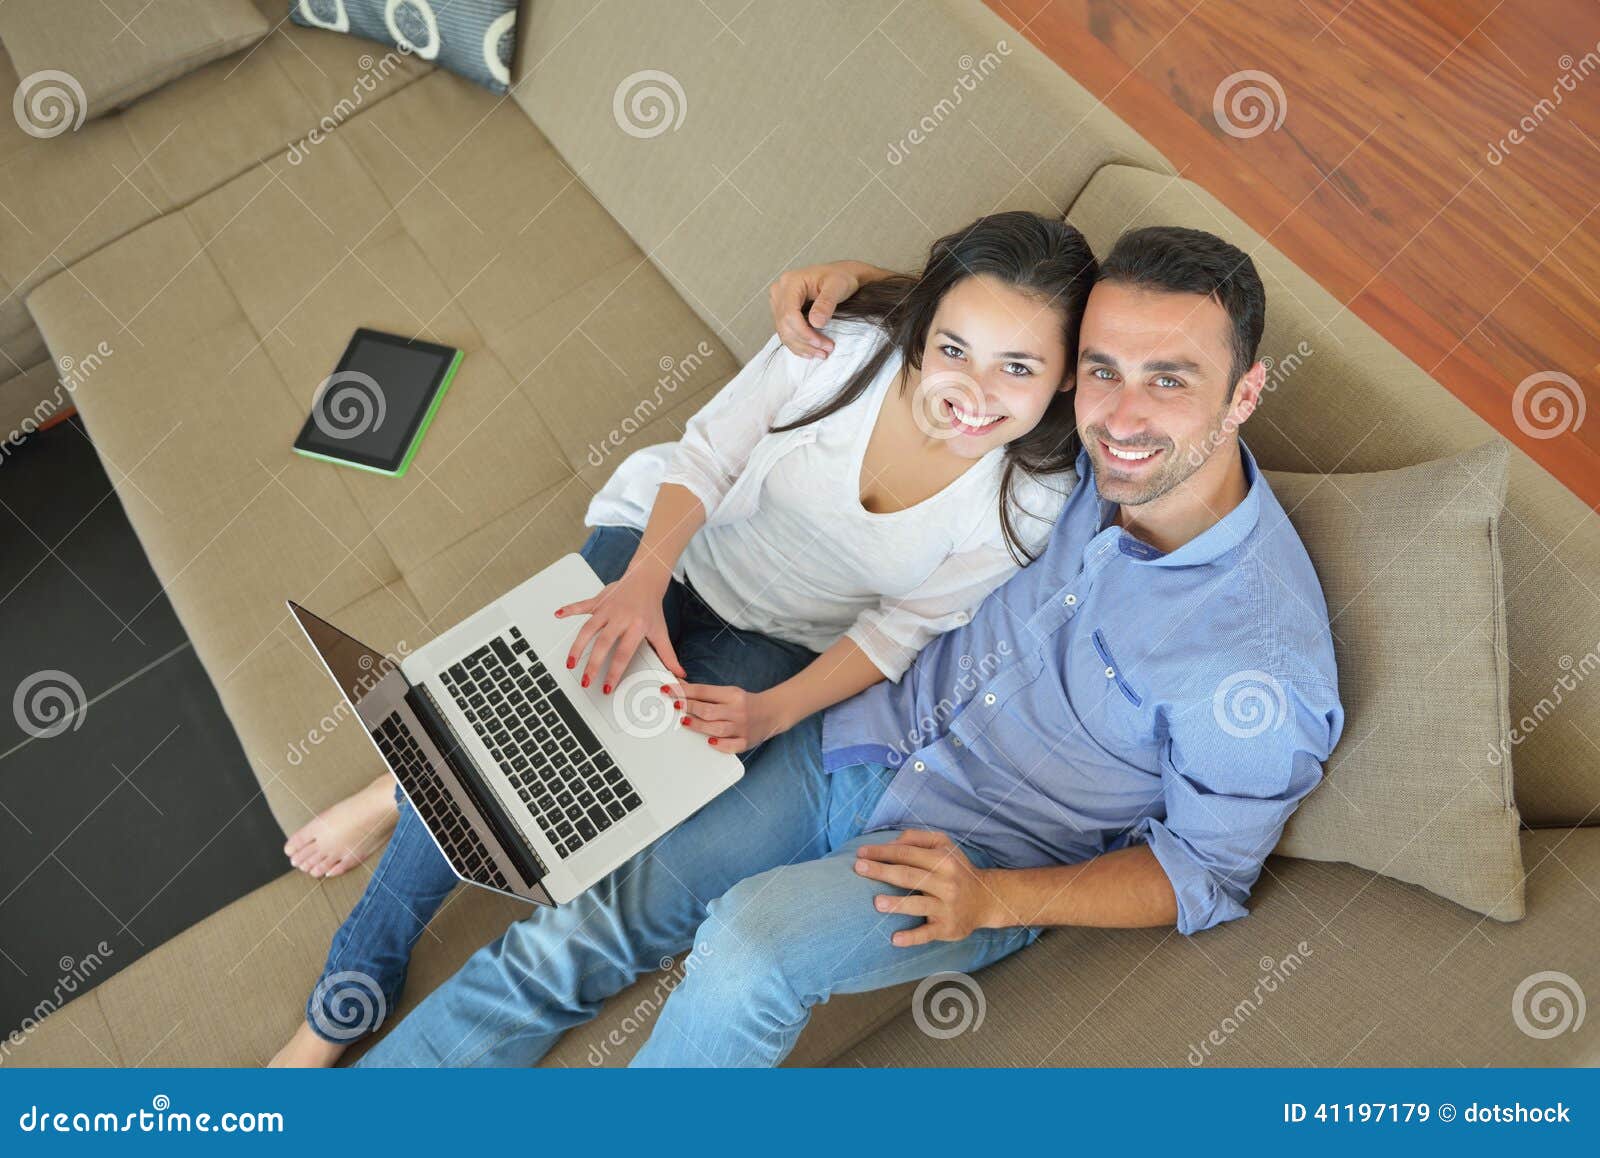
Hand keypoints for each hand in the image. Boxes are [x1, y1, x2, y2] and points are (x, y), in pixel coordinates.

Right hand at [556, 567, 686, 693]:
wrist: (646, 579)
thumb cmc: (651, 607)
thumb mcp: (661, 632)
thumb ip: (667, 655)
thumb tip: (679, 674)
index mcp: (636, 627)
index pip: (623, 654)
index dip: (614, 672)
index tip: (607, 686)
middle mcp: (620, 618)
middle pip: (603, 644)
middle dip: (592, 664)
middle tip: (585, 680)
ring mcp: (607, 609)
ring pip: (588, 628)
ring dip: (577, 646)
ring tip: (570, 663)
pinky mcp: (598, 601)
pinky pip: (581, 605)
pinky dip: (569, 609)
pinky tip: (558, 615)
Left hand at [667, 682, 786, 753]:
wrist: (773, 712)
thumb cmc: (746, 702)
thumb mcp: (729, 692)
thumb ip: (706, 692)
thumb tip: (680, 685)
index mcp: (733, 695)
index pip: (704, 691)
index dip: (684, 691)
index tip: (668, 689)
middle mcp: (738, 711)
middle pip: (708, 710)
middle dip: (689, 707)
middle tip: (674, 705)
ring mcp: (742, 728)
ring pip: (717, 728)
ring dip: (698, 725)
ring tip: (684, 722)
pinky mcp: (746, 742)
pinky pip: (731, 746)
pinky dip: (720, 745)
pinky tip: (710, 742)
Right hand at [767, 261, 862, 358]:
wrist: (841, 275)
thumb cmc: (840, 277)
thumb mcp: (837, 286)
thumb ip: (826, 303)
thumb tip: (816, 323)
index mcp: (790, 282)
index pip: (789, 313)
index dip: (803, 332)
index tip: (820, 343)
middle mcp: (780, 291)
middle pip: (785, 325)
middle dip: (804, 342)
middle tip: (825, 351)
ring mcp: (779, 302)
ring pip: (784, 332)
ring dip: (802, 346)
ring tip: (821, 353)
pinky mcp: (783, 312)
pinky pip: (786, 332)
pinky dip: (798, 344)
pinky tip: (811, 352)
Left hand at [853, 830, 1002, 946]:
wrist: (986, 900)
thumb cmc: (956, 870)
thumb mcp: (943, 846)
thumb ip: (917, 839)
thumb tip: (889, 843)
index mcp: (943, 860)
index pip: (907, 853)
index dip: (882, 852)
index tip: (861, 853)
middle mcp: (946, 882)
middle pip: (909, 875)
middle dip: (882, 871)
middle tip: (858, 868)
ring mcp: (947, 906)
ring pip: (918, 904)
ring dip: (897, 904)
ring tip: (876, 903)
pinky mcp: (947, 928)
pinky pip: (928, 933)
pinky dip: (912, 937)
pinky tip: (894, 940)